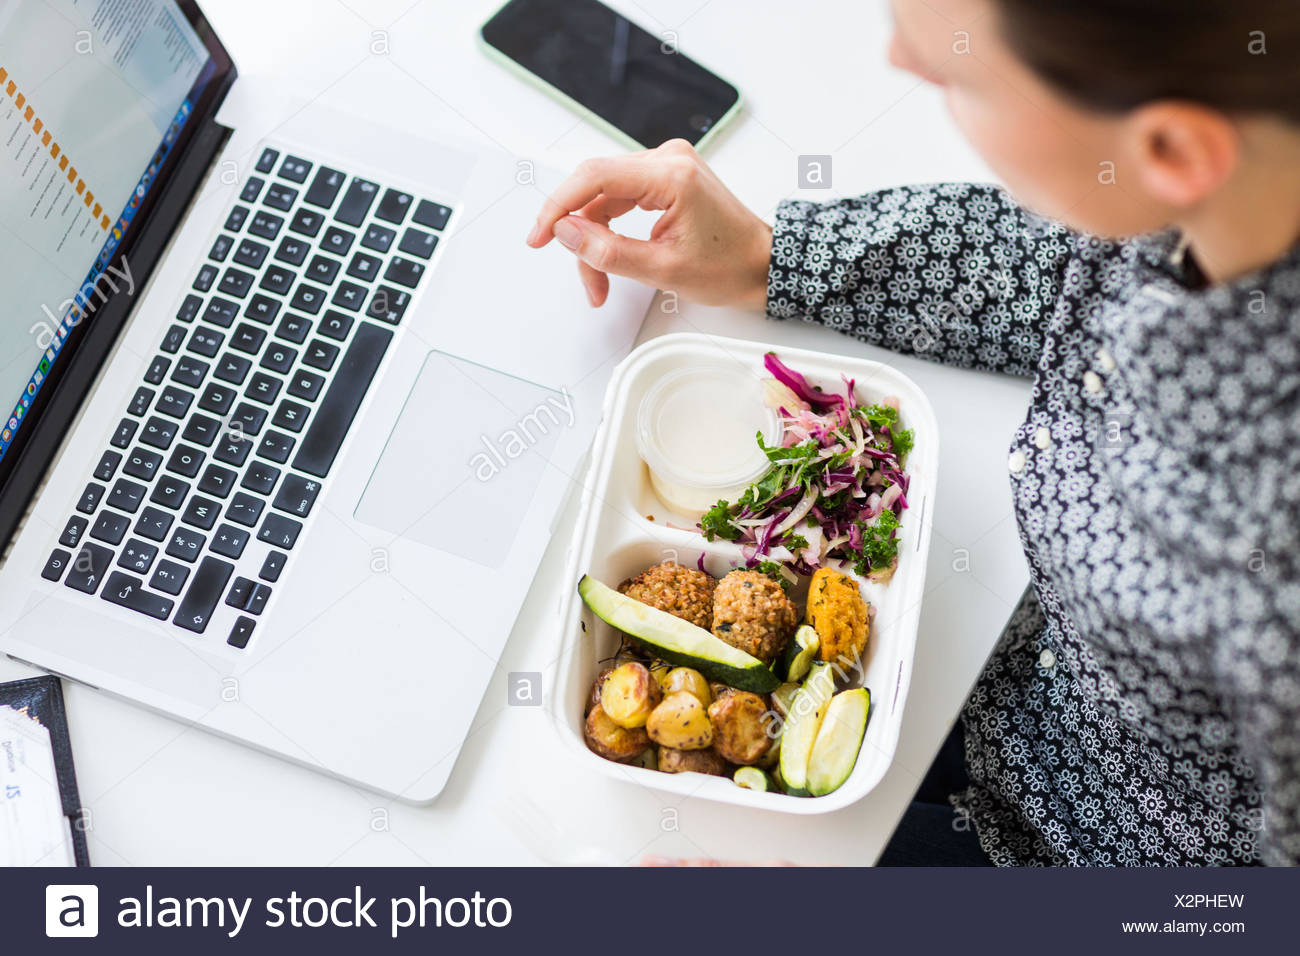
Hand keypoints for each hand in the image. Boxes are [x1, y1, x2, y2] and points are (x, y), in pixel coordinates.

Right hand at [526, 139, 772, 308]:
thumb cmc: (730, 266)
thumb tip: (565, 232)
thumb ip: (608, 252)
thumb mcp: (663, 270)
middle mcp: (668, 160)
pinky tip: (612, 258)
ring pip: (606, 197)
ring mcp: (668, 166)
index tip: (539, 235)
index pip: (595, 176)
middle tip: (583, 278)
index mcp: (671, 175)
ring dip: (596, 239)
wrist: (762, 266)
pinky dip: (611, 230)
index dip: (558, 205)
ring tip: (600, 282)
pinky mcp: (667, 178)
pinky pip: (622, 199)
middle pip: (597, 188)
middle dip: (581, 235)